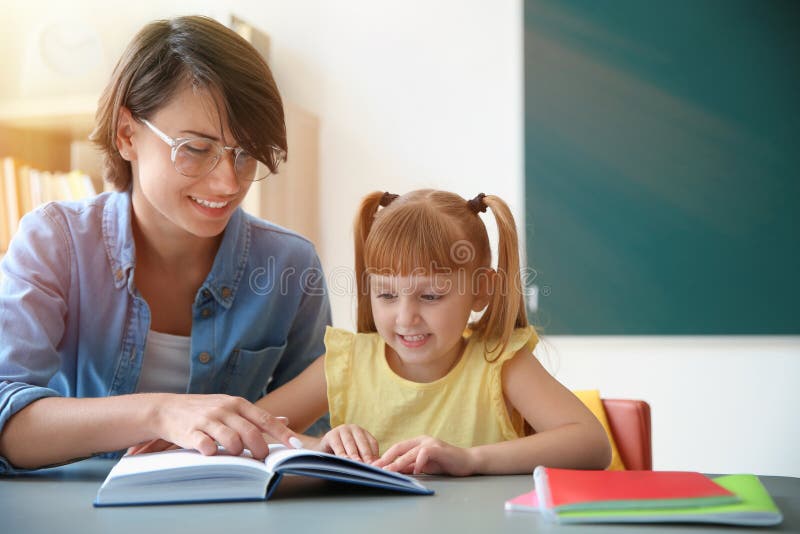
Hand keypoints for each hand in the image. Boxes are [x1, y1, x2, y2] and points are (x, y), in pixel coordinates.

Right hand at [129, 416, 289, 455]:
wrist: (167, 409)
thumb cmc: (205, 410)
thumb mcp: (232, 407)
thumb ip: (256, 416)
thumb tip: (284, 420)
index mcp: (238, 404)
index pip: (265, 419)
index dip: (282, 433)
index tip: (296, 446)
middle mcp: (225, 409)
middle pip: (251, 432)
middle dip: (260, 449)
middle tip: (262, 460)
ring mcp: (207, 420)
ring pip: (231, 440)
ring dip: (238, 452)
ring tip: (236, 455)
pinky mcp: (190, 432)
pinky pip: (206, 446)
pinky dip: (212, 453)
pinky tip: (212, 454)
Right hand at [318, 424, 379, 462]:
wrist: (323, 451)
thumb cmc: (343, 454)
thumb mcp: (356, 454)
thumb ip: (367, 458)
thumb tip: (380, 468)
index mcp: (363, 433)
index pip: (372, 443)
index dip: (375, 455)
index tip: (378, 466)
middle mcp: (354, 428)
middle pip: (362, 443)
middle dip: (366, 455)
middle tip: (370, 466)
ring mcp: (342, 430)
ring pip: (350, 444)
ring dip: (354, 455)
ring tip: (358, 464)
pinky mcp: (331, 435)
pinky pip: (337, 445)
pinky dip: (341, 453)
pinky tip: (344, 460)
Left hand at [372, 436, 476, 475]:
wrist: (467, 461)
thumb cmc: (445, 464)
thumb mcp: (424, 466)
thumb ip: (411, 466)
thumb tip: (394, 471)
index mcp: (417, 443)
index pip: (397, 448)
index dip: (385, 457)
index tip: (375, 466)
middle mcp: (422, 440)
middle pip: (400, 448)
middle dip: (386, 459)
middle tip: (376, 468)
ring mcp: (430, 443)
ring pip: (410, 452)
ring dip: (398, 462)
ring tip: (389, 471)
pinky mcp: (439, 448)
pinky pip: (425, 453)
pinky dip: (419, 462)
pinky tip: (415, 471)